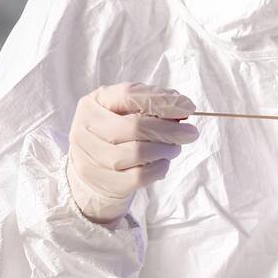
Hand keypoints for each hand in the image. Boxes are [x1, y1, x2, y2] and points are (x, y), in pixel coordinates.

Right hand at [66, 83, 198, 223]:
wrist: (92, 174)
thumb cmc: (116, 135)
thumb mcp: (126, 111)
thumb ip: (151, 104)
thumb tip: (182, 106)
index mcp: (93, 103)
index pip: (129, 95)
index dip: (162, 100)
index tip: (187, 107)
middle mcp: (86, 128)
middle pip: (135, 126)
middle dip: (170, 129)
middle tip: (190, 133)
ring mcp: (92, 157)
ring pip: (138, 152)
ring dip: (166, 149)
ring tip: (174, 148)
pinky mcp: (104, 181)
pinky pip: (140, 176)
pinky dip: (159, 168)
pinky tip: (162, 162)